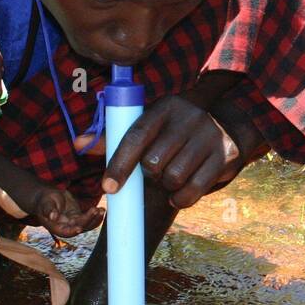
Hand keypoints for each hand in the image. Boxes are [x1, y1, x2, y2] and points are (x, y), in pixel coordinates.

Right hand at [30, 184, 103, 238]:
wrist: (48, 198)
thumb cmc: (44, 200)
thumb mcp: (45, 203)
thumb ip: (48, 210)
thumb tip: (52, 216)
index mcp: (56, 227)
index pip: (66, 232)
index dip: (72, 231)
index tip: (79, 228)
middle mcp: (66, 227)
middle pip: (79, 227)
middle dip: (88, 220)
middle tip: (95, 210)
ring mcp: (73, 222)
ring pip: (86, 224)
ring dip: (95, 219)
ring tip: (101, 211)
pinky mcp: (78, 216)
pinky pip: (88, 218)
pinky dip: (95, 215)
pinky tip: (101, 210)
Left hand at [102, 95, 242, 209]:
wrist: (226, 130)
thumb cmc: (173, 134)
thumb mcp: (148, 129)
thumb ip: (113, 138)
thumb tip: (78, 144)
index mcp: (165, 106)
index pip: (136, 136)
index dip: (119, 164)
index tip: (108, 188)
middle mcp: (189, 116)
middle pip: (154, 161)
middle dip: (150, 174)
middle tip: (155, 172)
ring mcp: (210, 134)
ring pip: (174, 177)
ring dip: (167, 186)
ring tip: (171, 178)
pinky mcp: (225, 155)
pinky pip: (195, 189)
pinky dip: (182, 198)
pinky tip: (181, 191)